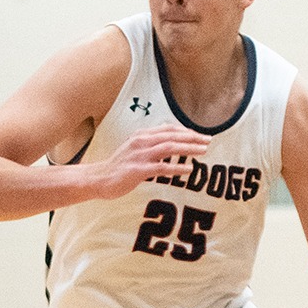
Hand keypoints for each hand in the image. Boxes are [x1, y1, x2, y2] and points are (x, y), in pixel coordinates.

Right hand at [93, 126, 209, 198]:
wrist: (99, 179)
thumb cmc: (118, 167)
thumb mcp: (134, 150)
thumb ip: (150, 145)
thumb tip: (169, 145)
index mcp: (141, 135)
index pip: (168, 129)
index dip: (185, 131)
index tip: (199, 135)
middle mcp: (141, 142)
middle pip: (172, 136)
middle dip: (192, 137)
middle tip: (208, 140)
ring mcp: (140, 155)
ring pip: (169, 148)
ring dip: (189, 149)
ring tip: (203, 151)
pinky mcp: (138, 170)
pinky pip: (162, 167)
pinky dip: (177, 167)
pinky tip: (189, 169)